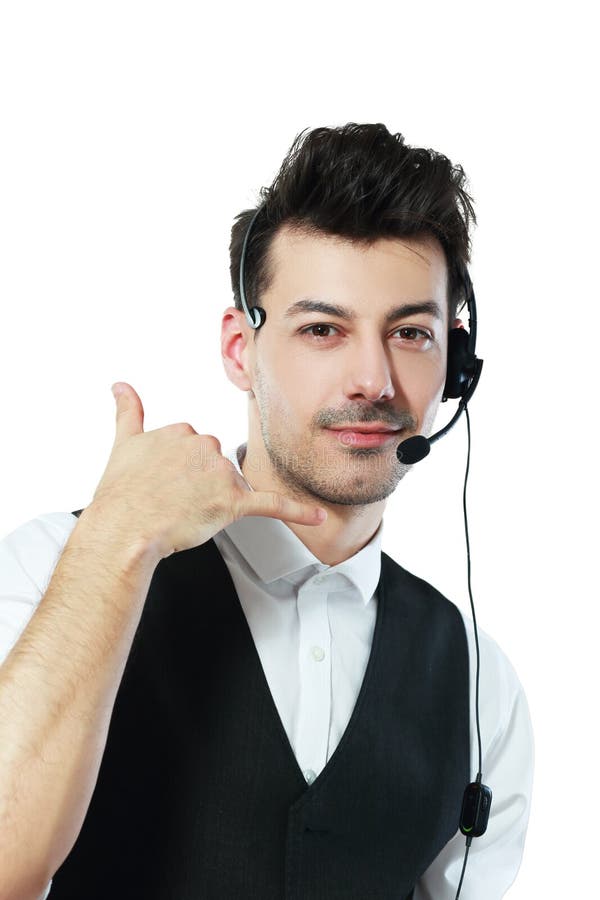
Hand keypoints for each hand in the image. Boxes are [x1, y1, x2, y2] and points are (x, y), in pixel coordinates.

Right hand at [89, 383, 326, 559]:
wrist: (124, 528)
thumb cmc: (122, 494)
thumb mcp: (123, 445)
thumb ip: (128, 412)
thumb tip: (120, 386)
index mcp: (185, 431)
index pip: (197, 450)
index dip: (183, 473)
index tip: (165, 484)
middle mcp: (206, 446)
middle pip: (218, 467)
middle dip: (202, 485)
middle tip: (173, 501)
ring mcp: (221, 474)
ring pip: (232, 486)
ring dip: (215, 500)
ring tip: (185, 512)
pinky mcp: (233, 502)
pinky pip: (273, 504)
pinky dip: (298, 512)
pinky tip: (317, 517)